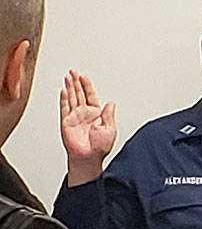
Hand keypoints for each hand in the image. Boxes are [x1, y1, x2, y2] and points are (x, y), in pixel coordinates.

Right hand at [60, 70, 116, 185]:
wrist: (89, 158)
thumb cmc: (100, 147)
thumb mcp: (110, 129)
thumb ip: (109, 115)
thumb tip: (111, 102)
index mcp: (96, 114)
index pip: (90, 95)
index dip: (87, 85)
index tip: (84, 76)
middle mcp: (84, 114)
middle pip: (79, 93)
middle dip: (76, 82)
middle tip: (73, 71)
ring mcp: (74, 117)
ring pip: (71, 98)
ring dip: (69, 87)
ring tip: (67, 76)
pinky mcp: (66, 122)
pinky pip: (64, 107)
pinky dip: (64, 99)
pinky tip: (64, 90)